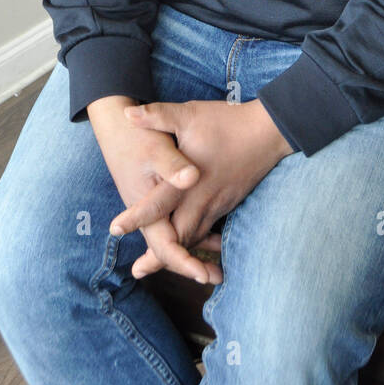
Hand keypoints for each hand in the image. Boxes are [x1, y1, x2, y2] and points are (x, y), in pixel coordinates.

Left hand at [109, 98, 292, 278]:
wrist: (269, 131)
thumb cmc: (227, 123)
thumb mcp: (189, 115)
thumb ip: (158, 117)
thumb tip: (127, 114)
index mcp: (189, 180)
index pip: (158, 204)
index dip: (136, 218)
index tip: (115, 230)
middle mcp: (203, 198)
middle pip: (179, 236)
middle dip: (159, 256)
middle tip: (138, 271)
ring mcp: (218, 203)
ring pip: (195, 237)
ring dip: (178, 254)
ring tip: (157, 265)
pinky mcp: (228, 203)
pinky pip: (209, 230)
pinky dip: (195, 242)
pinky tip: (188, 246)